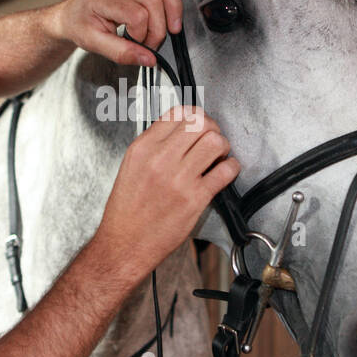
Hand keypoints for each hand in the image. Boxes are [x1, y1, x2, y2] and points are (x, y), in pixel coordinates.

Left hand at [48, 0, 181, 66]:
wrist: (72, 14)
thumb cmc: (81, 26)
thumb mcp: (94, 45)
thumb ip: (121, 53)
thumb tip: (149, 59)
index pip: (137, 15)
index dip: (143, 35)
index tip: (138, 45)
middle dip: (159, 28)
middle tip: (151, 43)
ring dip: (173, 6)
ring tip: (169, 25)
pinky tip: (170, 1)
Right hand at [94, 105, 240, 276]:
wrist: (125, 244)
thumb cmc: (127, 211)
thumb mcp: (131, 167)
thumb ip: (154, 146)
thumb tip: (180, 131)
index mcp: (143, 148)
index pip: (178, 112)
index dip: (195, 115)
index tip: (199, 125)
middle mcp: (160, 159)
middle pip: (200, 122)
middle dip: (212, 128)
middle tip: (212, 141)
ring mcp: (178, 178)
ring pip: (215, 142)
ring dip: (223, 147)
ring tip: (218, 157)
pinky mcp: (194, 198)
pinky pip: (225, 171)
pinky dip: (231, 168)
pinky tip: (224, 172)